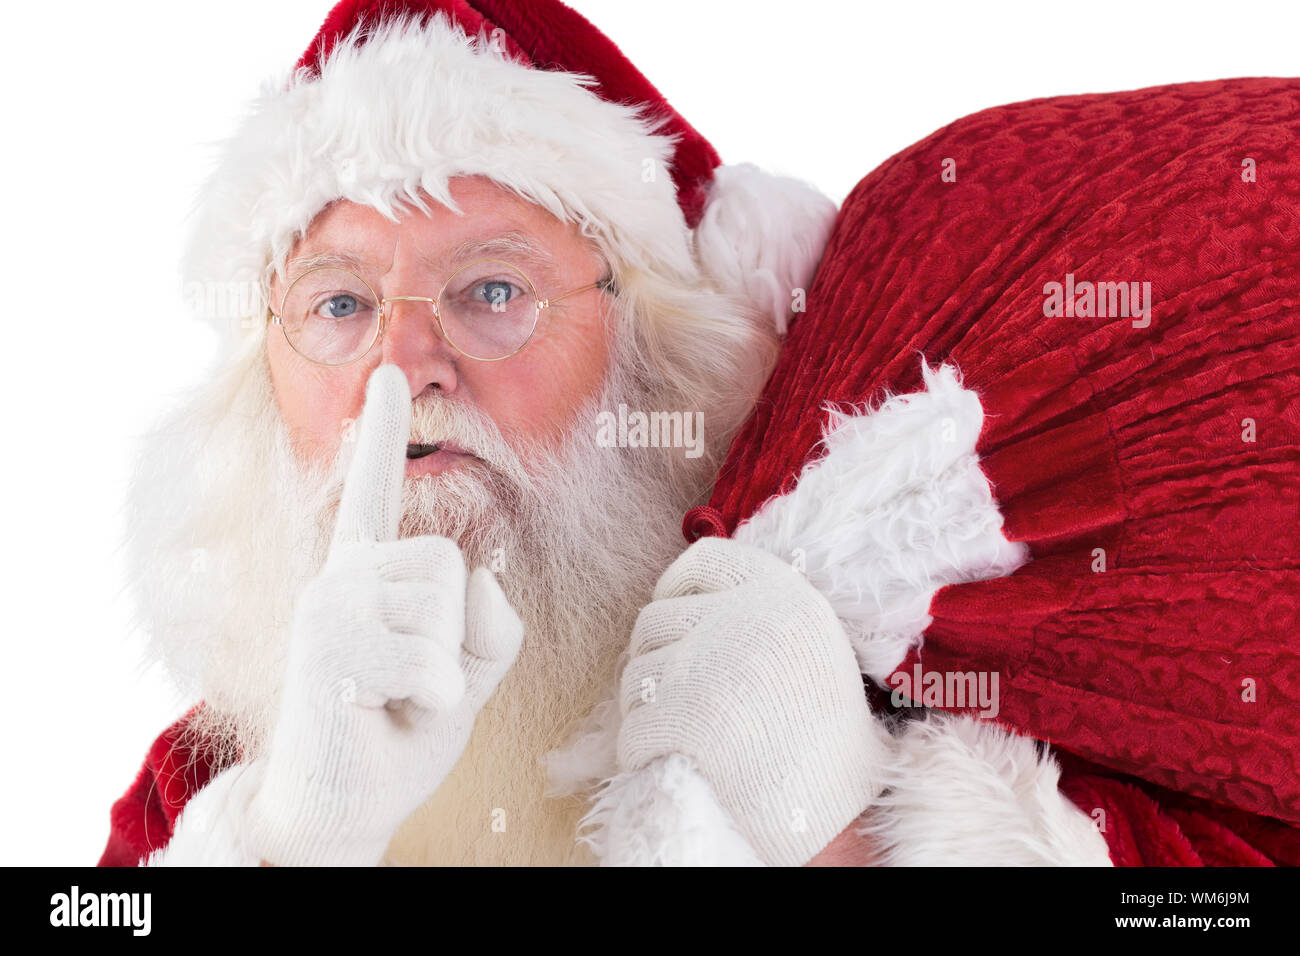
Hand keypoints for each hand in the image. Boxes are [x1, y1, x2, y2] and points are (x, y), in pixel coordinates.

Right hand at [240, 364, 522, 865]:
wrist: (342, 809)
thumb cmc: (397, 733)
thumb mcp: (464, 675)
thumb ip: (491, 627)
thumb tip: (485, 577)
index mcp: (367, 575)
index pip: (377, 493)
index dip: (382, 430)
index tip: (388, 370)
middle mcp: (341, 578)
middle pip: (447, 563)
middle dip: (454, 635)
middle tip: (411, 684)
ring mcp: (328, 609)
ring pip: (444, 605)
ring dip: (442, 670)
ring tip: (395, 699)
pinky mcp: (330, 651)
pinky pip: (431, 663)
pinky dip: (433, 703)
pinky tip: (386, 717)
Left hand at [616, 536, 887, 865]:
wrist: (834, 818)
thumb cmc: (821, 740)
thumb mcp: (811, 649)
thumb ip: (758, 612)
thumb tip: (682, 595)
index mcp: (786, 595)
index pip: (705, 560)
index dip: (678, 585)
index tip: (675, 612)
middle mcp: (747, 618)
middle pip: (656, 618)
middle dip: (657, 658)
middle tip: (681, 697)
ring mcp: (709, 664)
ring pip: (636, 672)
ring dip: (647, 707)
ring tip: (688, 738)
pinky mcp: (682, 716)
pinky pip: (633, 727)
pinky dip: (644, 754)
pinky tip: (678, 765)